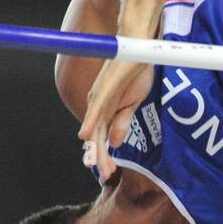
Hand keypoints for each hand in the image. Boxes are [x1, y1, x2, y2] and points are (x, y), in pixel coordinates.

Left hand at [77, 55, 153, 180]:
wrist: (138, 49)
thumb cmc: (135, 73)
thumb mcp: (133, 105)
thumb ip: (123, 122)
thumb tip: (114, 143)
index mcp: (106, 110)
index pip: (103, 137)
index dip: (104, 155)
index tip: (109, 172)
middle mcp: (99, 105)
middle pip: (97, 137)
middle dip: (100, 157)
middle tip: (106, 174)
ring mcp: (100, 98)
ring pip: (95, 128)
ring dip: (96, 148)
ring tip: (100, 166)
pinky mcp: (104, 90)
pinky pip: (96, 109)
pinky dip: (90, 123)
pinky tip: (84, 135)